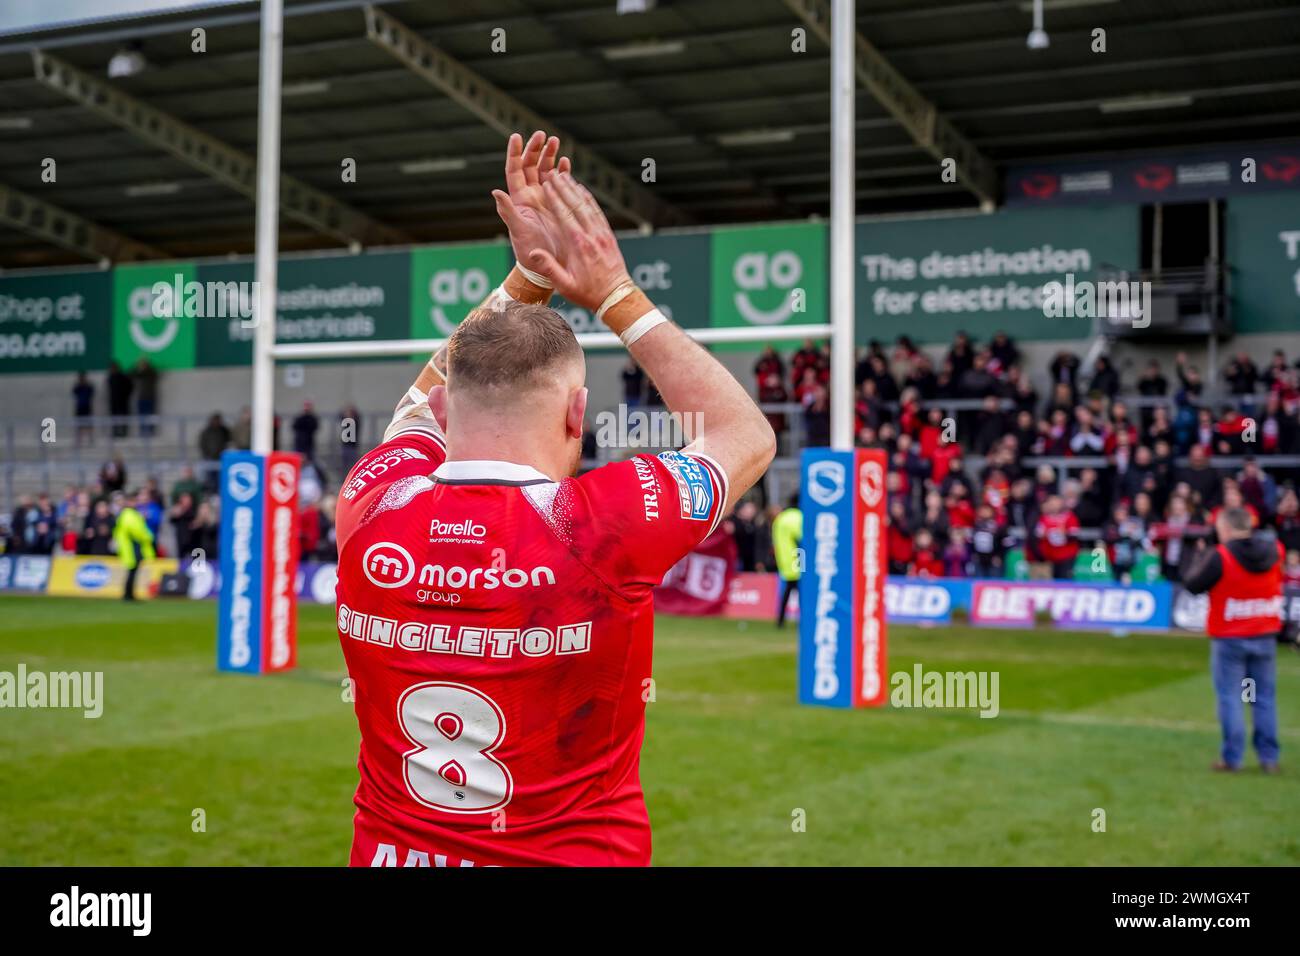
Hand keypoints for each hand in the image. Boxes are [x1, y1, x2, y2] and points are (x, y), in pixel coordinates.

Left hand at [491, 131, 570, 270]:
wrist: (547, 265)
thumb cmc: (528, 251)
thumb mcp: (518, 232)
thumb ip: (508, 212)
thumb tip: (495, 192)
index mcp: (519, 199)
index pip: (514, 171)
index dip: (514, 153)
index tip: (517, 136)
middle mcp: (531, 196)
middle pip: (530, 166)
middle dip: (535, 149)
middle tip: (542, 135)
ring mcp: (544, 199)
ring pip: (545, 171)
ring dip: (549, 155)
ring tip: (555, 141)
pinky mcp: (557, 204)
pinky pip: (559, 183)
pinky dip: (563, 171)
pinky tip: (566, 162)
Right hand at [528, 171, 631, 312]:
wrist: (616, 297)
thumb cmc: (588, 293)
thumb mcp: (565, 285)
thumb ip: (549, 268)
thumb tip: (532, 253)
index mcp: (578, 245)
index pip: (564, 215)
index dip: (555, 198)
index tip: (546, 184)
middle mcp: (591, 236)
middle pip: (575, 205)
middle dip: (563, 187)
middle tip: (553, 173)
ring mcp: (602, 234)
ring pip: (587, 205)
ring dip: (576, 189)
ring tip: (566, 176)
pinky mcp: (608, 235)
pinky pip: (597, 212)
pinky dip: (589, 199)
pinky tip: (582, 191)